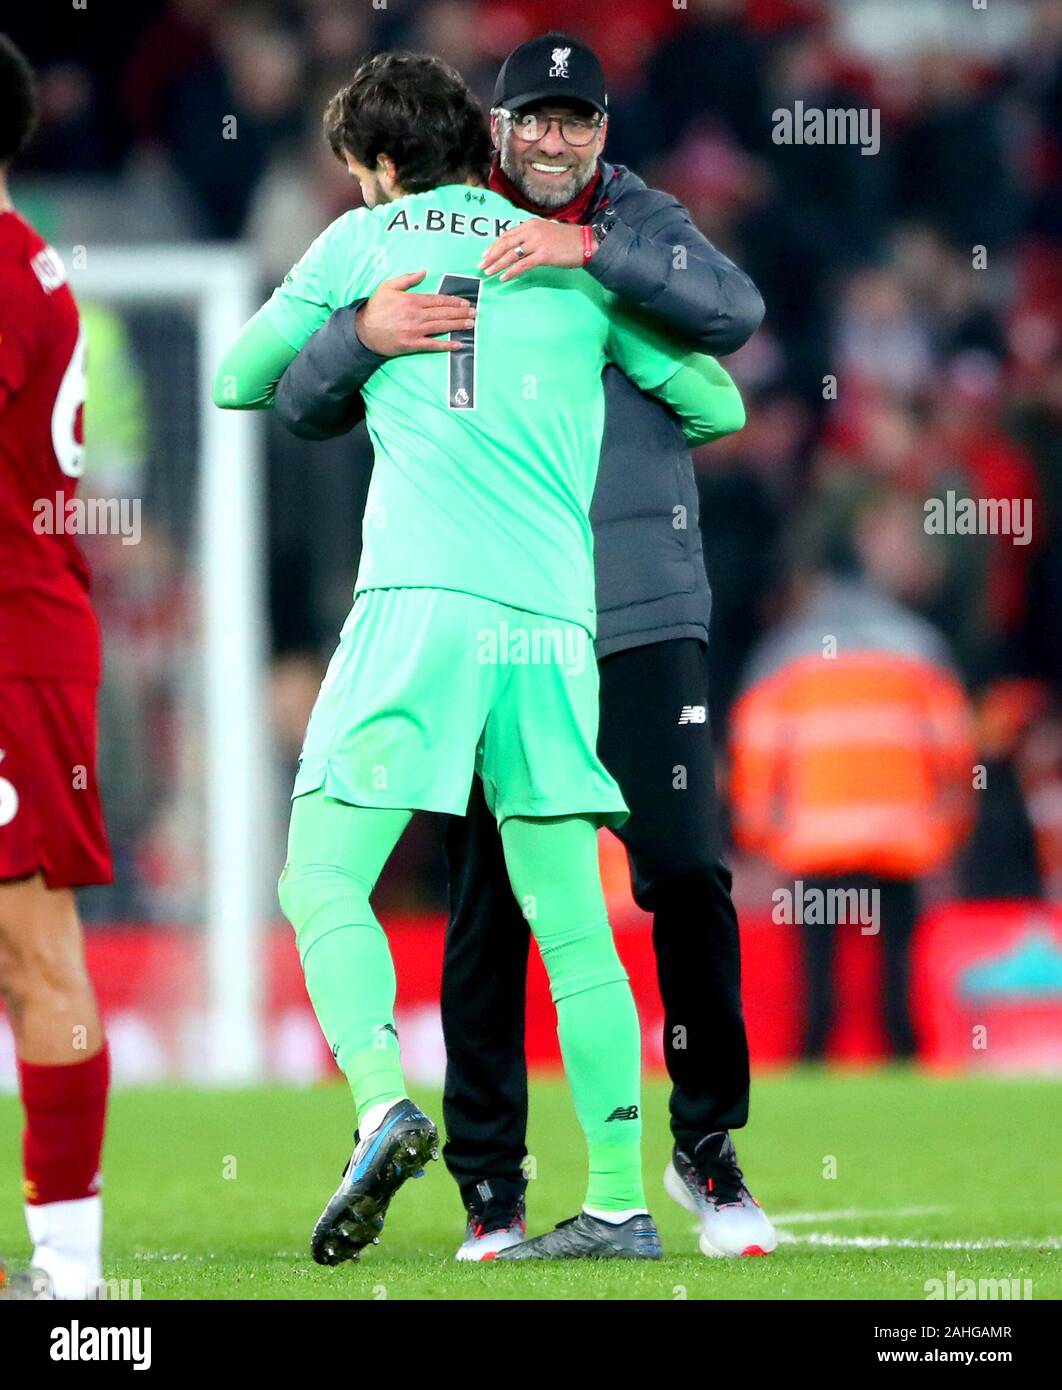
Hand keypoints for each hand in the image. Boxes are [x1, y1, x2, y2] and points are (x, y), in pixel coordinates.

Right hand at [354, 269, 475, 355]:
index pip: (437, 300)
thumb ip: (407, 279)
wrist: (363, 331)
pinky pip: (433, 345)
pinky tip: (458, 344)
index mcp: (411, 300)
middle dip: (460, 312)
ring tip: (471, 324)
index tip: (464, 302)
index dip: (453, 301)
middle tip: (475, 312)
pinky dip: (446, 345)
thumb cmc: (376, 308)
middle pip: (443, 313)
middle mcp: (416, 315)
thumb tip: (424, 271)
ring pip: (441, 327)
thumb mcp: (388, 286)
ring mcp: (415, 331)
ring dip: (458, 325)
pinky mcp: (412, 344)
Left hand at [479, 219, 590, 281]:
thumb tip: (517, 248)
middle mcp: (531, 231)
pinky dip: (511, 272)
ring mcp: (537, 243)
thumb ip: (531, 237)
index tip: (485, 254)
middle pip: (505, 244)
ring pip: (511, 255)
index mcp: (530, 224)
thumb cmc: (567, 240)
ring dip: (497, 264)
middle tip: (481, 265)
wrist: (585, 243)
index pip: (507, 235)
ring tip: (488, 272)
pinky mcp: (543, 255)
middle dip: (491, 255)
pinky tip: (504, 278)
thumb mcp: (545, 233)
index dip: (494, 246)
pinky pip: (522, 265)